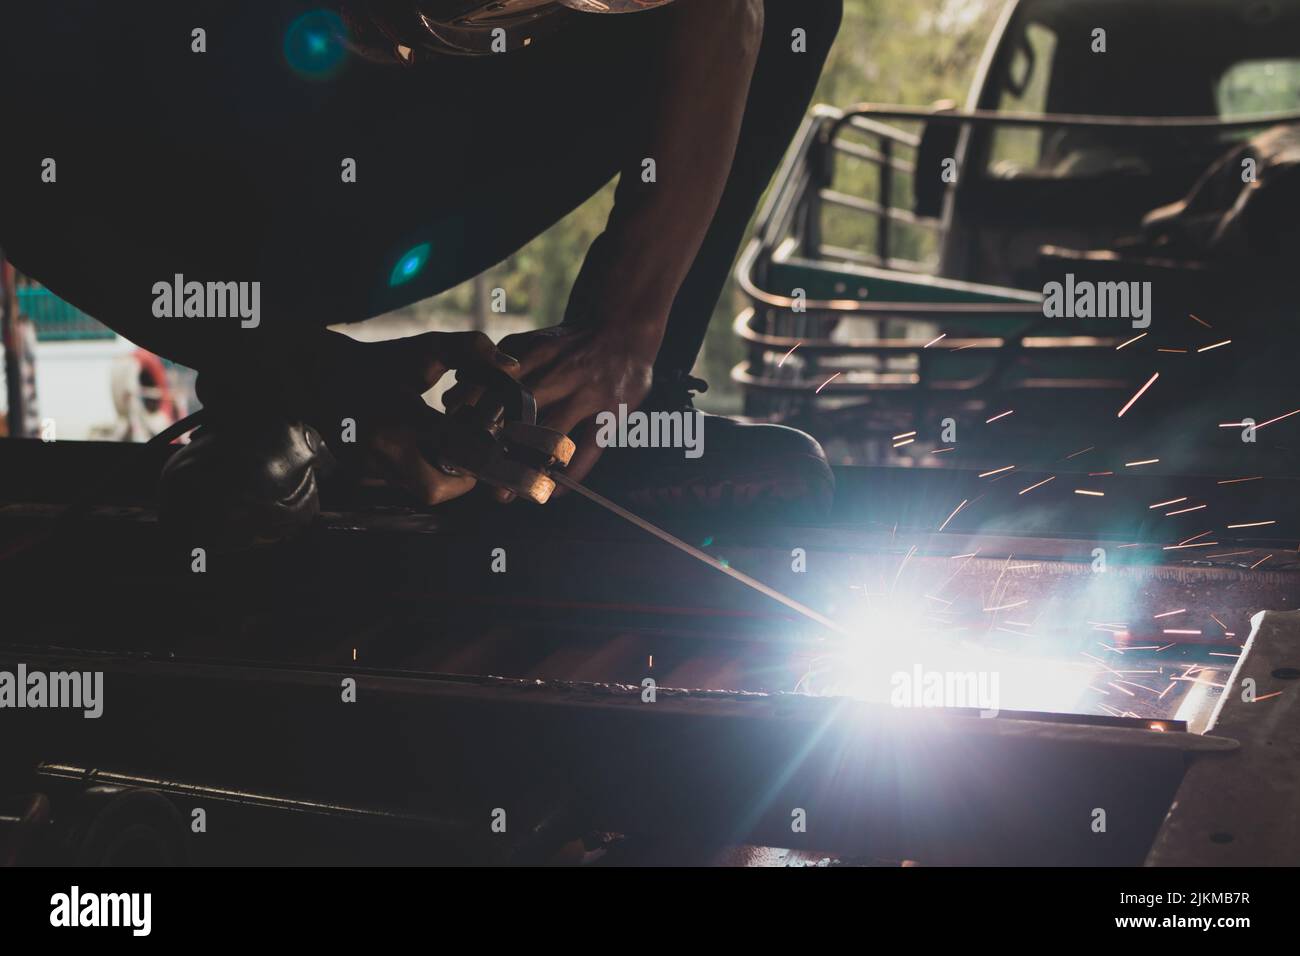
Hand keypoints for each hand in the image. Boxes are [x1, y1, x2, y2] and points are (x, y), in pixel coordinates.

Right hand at [311, 330, 519, 503]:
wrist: (318, 374)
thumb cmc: (379, 361)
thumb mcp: (426, 348)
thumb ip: (472, 350)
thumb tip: (511, 368)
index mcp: (399, 413)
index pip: (452, 448)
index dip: (478, 452)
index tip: (489, 442)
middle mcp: (380, 446)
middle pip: (433, 489)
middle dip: (459, 482)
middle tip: (471, 462)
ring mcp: (367, 464)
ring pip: (416, 491)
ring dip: (439, 478)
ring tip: (448, 452)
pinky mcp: (359, 473)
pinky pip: (400, 483)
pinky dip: (417, 472)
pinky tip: (419, 450)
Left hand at [445, 324, 654, 486]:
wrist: (624, 325)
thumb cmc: (569, 343)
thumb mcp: (533, 342)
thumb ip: (494, 369)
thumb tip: (453, 392)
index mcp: (538, 353)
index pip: (497, 387)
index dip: (474, 414)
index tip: (456, 437)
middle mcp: (562, 372)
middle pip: (520, 414)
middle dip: (495, 445)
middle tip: (477, 472)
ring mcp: (589, 393)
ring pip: (552, 436)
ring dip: (529, 467)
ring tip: (510, 491)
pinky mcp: (613, 411)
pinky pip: (590, 450)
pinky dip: (571, 474)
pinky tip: (553, 490)